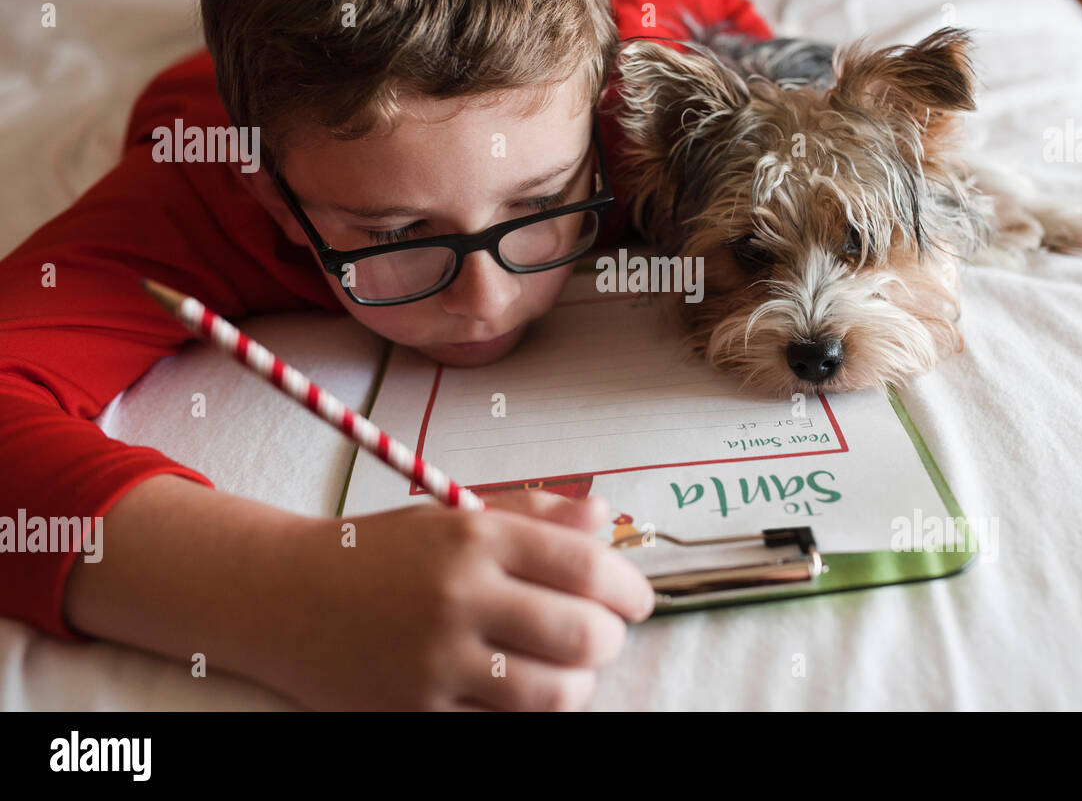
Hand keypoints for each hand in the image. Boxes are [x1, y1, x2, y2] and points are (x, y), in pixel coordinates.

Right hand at [276, 490, 654, 709]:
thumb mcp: (455, 515)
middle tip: (602, 634)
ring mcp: (436, 661)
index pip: (587, 567)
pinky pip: (504, 729)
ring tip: (566, 668)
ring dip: (578, 684)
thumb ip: (535, 512)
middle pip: (583, 635)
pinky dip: (527, 715)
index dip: (630, 588)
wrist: (285, 596)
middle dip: (610, 639)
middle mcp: (458, 596)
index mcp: (474, 538)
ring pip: (554, 694)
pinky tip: (521, 694)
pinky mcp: (415, 712)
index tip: (636, 598)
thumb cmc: (382, 552)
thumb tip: (606, 517)